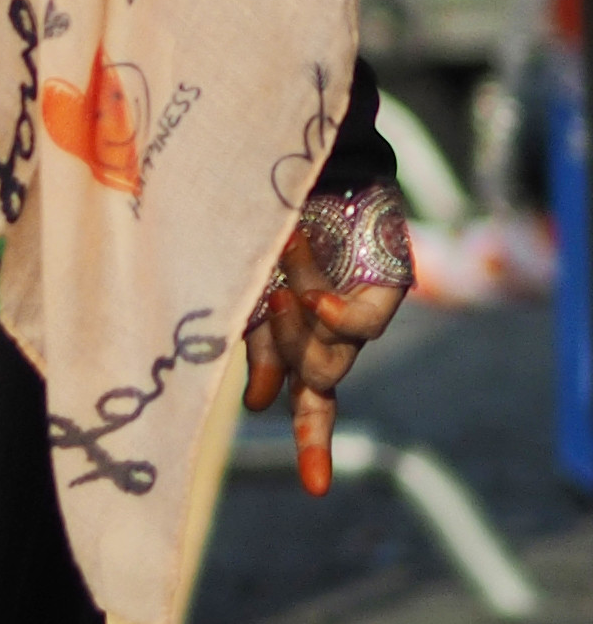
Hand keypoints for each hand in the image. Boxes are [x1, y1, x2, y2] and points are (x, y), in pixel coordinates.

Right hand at [242, 223, 406, 492]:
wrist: (296, 148)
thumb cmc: (258, 214)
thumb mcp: (245, 286)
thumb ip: (258, 341)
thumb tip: (261, 406)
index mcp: (297, 333)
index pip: (310, 399)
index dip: (314, 443)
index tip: (317, 488)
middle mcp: (334, 328)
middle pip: (319, 380)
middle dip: (293, 355)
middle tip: (272, 301)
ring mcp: (364, 306)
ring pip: (333, 351)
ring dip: (299, 317)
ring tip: (284, 251)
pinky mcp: (390, 283)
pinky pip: (363, 324)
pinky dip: (335, 317)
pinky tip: (313, 300)